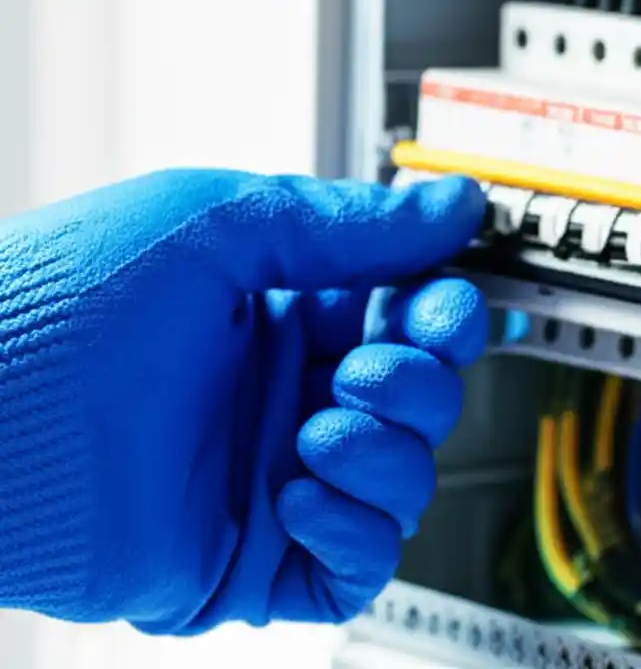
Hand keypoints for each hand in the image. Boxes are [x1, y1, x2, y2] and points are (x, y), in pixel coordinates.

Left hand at [0, 170, 487, 633]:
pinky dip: (354, 531)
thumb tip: (448, 208)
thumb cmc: (59, 311)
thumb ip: (347, 223)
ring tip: (315, 433)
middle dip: (418, 384)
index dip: (444, 315)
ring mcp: (274, 478)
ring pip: (405, 483)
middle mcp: (284, 397)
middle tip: (366, 369)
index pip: (408, 319)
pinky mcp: (257, 559)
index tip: (448, 305)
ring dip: (387, 457)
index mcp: (282, 315)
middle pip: (424, 402)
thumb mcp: (216, 226)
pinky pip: (359, 565)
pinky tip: (295, 491)